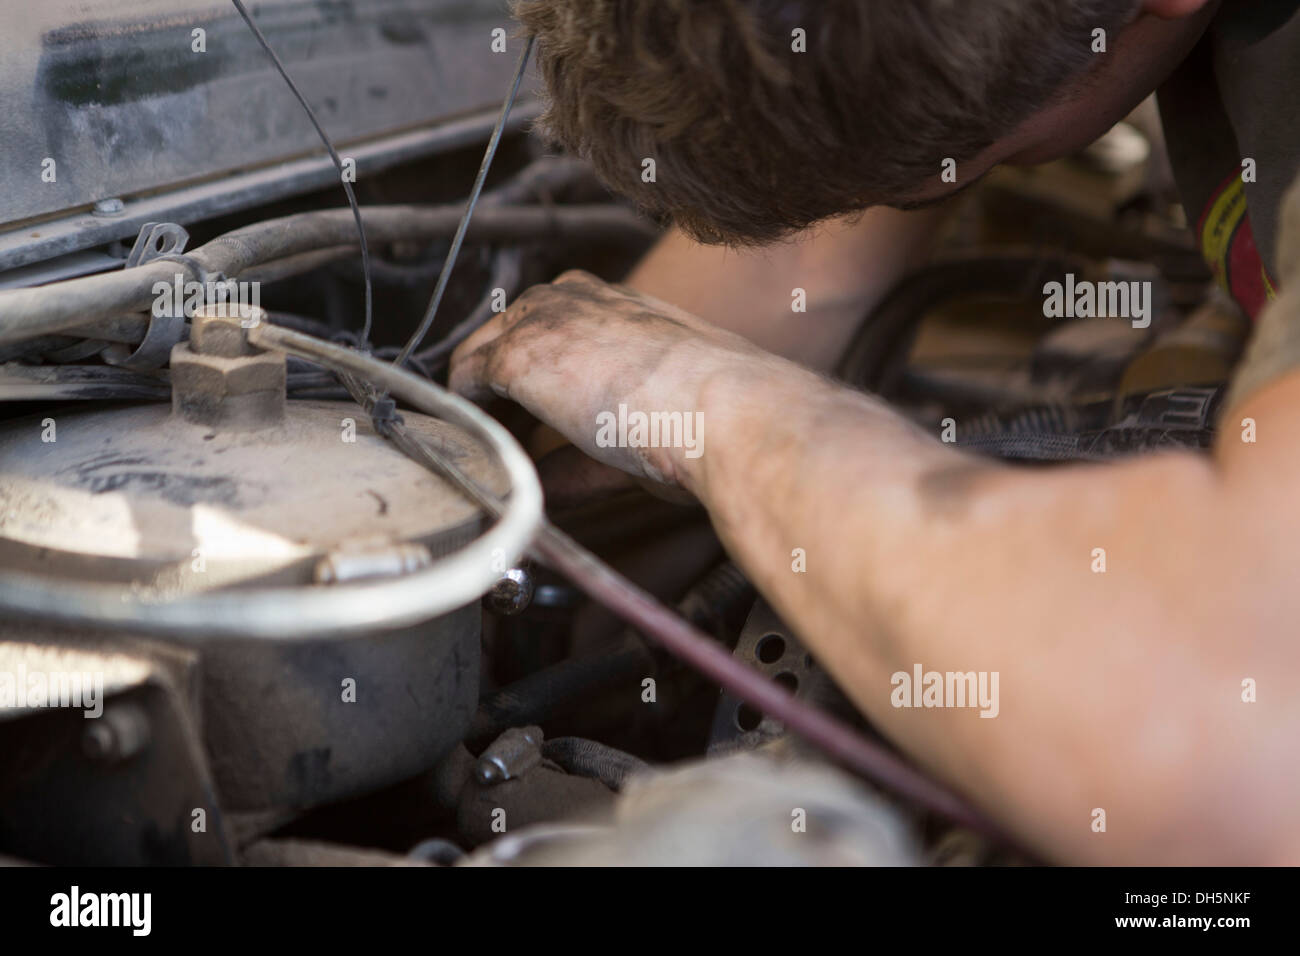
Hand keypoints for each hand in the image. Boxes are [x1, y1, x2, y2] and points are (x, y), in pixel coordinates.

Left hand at [449, 269, 765, 492]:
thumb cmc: (715, 418)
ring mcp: (546, 322)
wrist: (728, 411)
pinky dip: (462, 407)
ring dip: (477, 387)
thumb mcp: (651, 421)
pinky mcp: (521, 356)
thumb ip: (591, 451)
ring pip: (482, 346)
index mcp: (621, 304)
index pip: (557, 319)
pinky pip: (467, 377)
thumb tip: (551, 482)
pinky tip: (468, 435)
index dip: (538, 363)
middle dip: (499, 372)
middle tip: (496, 423)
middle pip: (510, 325)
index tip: (531, 403)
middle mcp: (580, 299)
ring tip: (477, 432)